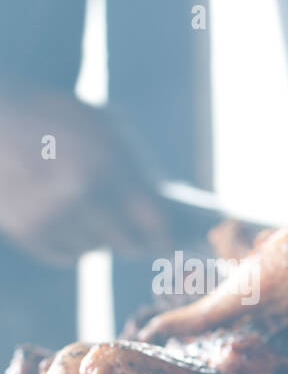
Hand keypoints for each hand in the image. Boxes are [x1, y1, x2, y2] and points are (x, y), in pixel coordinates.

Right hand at [0, 85, 171, 264]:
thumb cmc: (59, 119)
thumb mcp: (106, 127)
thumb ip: (140, 169)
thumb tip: (174, 216)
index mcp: (107, 165)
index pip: (157, 227)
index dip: (167, 238)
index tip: (171, 241)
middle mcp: (80, 196)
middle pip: (130, 244)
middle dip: (135, 236)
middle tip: (136, 229)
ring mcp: (51, 217)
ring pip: (99, 248)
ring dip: (101, 235)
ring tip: (84, 204)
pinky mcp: (27, 232)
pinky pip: (71, 254)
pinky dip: (73, 240)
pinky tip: (63, 213)